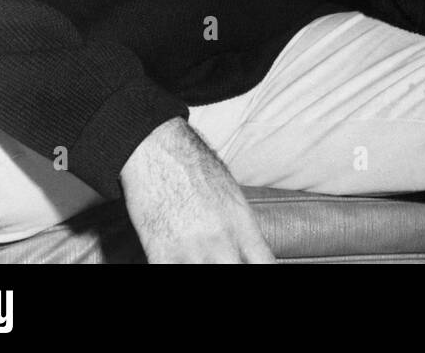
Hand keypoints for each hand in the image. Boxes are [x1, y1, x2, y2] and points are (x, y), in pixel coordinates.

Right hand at [120, 118, 273, 263]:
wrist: (159, 149)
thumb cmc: (194, 165)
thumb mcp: (231, 194)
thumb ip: (240, 227)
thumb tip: (247, 251)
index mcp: (242, 224)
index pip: (264, 264)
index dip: (263, 271)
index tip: (253, 267)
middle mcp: (221, 241)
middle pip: (235, 271)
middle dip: (231, 268)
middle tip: (223, 260)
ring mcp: (192, 250)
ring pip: (203, 275)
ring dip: (203, 268)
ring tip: (200, 259)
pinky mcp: (160, 253)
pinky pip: (167, 274)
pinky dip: (176, 270)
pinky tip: (177, 261)